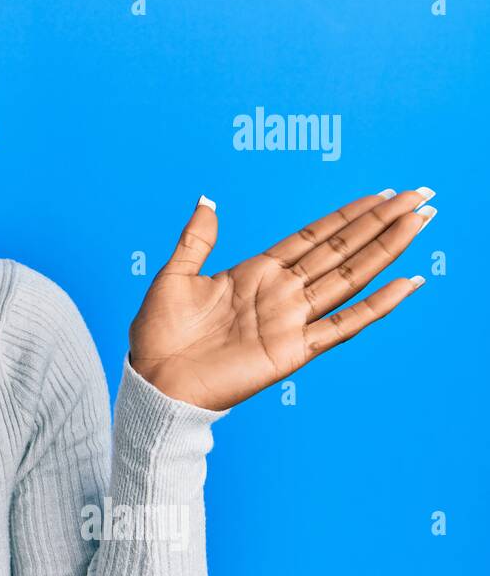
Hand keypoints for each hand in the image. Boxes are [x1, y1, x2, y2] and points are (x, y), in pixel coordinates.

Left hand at [128, 188, 435, 410]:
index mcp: (255, 273)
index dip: (348, 215)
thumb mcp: (174, 277)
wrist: (154, 382)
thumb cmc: (159, 336)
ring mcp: (291, 321)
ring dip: (387, 249)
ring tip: (421, 222)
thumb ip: (197, 240)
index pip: (313, 237)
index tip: (381, 194)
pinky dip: (377, 305)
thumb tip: (207, 200)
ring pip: (351, 277)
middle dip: (380, 222)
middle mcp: (281, 293)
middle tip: (420, 195)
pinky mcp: (293, 350)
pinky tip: (407, 283)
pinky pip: (343, 325)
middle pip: (342, 250)